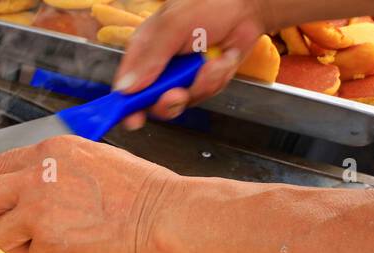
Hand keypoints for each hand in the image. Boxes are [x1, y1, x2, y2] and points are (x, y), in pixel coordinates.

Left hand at [0, 136, 177, 252]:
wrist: (164, 215)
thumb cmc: (137, 192)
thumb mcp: (87, 160)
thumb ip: (46, 171)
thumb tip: (9, 187)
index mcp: (48, 150)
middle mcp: (37, 176)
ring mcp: (39, 210)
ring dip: (16, 245)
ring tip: (50, 241)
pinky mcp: (47, 242)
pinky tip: (74, 249)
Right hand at [115, 0, 269, 127]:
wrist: (248, 5)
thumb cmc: (209, 3)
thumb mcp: (173, 25)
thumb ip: (150, 57)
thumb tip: (125, 88)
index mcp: (143, 51)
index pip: (125, 86)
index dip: (126, 106)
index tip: (133, 120)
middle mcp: (158, 67)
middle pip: (150, 103)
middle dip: (168, 101)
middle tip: (178, 93)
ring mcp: (180, 76)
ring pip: (180, 102)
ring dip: (200, 86)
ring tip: (212, 64)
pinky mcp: (201, 81)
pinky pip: (203, 95)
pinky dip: (216, 80)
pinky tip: (222, 61)